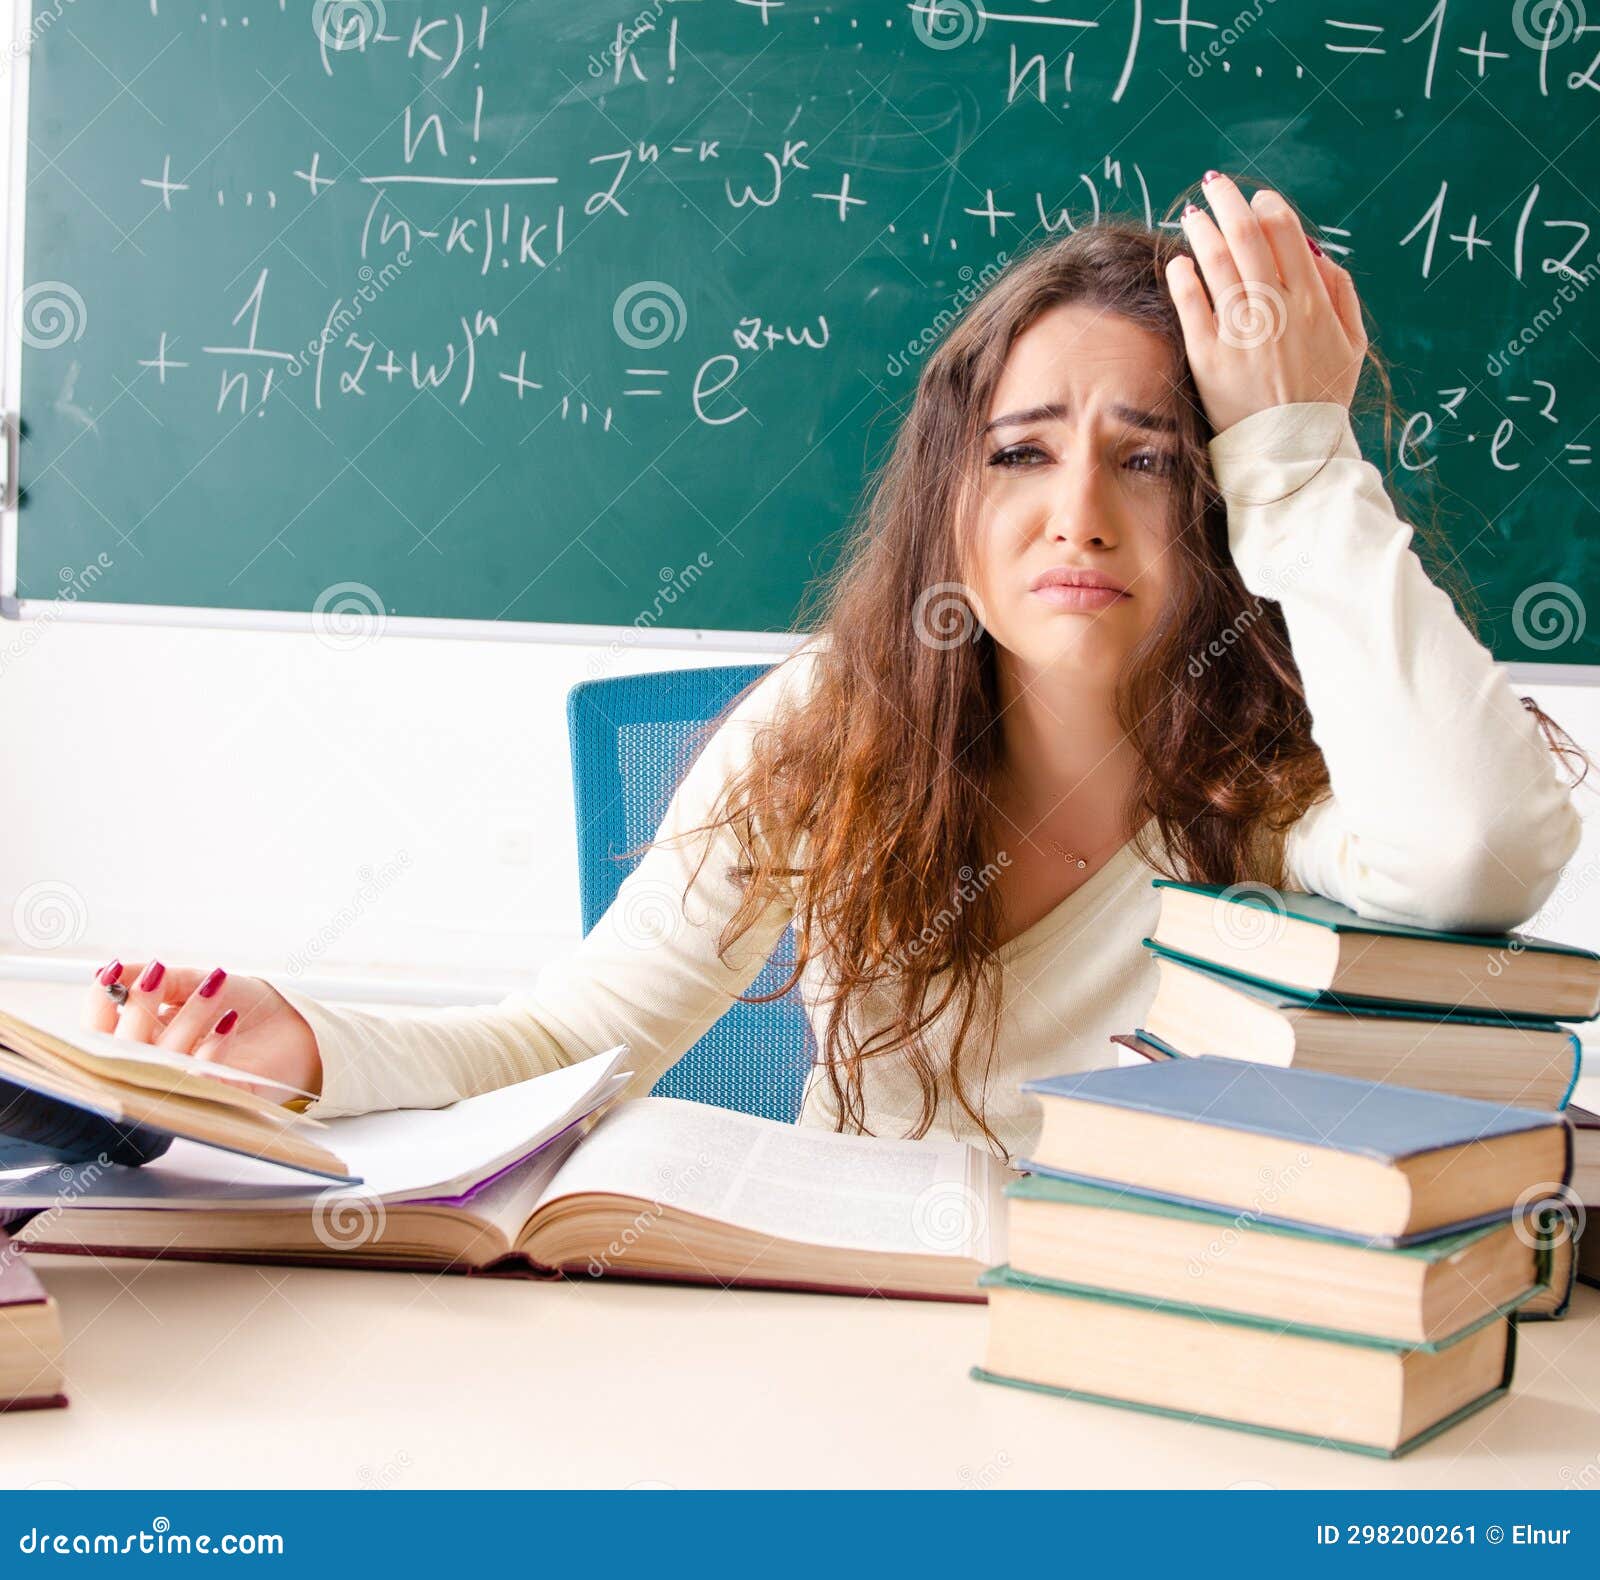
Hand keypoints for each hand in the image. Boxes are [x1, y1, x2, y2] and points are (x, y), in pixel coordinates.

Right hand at [81, 961, 322, 1104]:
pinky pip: (206, 1079)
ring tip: (213, 985)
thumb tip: (113, 970)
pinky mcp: (218, 1096)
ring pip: (168, 1060)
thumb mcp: (196, 983)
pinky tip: (230, 1021)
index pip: (99, 1033)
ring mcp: (184, 1083)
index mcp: (142, 1039)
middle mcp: (155, 1066)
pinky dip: (215, 1047)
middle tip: (157, 974)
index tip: (111, 976)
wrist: (292, 1025)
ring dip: (189, 1017)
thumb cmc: (240, 1003)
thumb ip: (159, 981)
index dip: (99, 1006)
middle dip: (139, 1006)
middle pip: (127, 1047)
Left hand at [1165, 171, 1366, 434]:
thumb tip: (1318, 253)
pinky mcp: (1207, 357)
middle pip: (1247, 235)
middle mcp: (1275, 309)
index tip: (1257, 201)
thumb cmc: (1321, 399)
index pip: (1286, 233)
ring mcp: (1240, 332)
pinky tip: (1179, 262)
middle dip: (1229, 201)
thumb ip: (1340, 294)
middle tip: (1215, 185)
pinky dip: (1183, 275)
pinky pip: (1191, 303)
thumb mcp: (1352, 345)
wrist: (1291, 454)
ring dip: (1202, 229)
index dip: (1268, 207)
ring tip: (1192, 215)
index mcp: (1312, 301)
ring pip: (1216, 261)